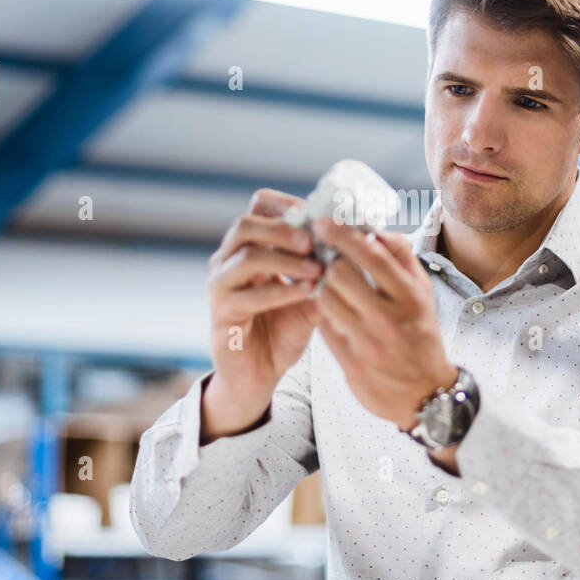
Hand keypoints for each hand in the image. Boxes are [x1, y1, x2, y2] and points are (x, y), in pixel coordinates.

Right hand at [204, 189, 324, 430]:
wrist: (258, 374)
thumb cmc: (283, 329)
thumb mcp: (311, 295)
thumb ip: (325, 270)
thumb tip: (359, 245)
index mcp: (251, 247)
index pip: (259, 207)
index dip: (287, 205)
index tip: (318, 215)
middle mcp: (229, 261)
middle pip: (246, 225)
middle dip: (284, 229)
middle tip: (314, 241)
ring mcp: (220, 286)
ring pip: (245, 257)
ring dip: (284, 259)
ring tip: (316, 269)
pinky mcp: (221, 313)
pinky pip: (246, 295)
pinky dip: (279, 291)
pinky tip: (305, 293)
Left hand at [309, 216, 457, 429]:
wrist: (425, 393)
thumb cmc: (420, 333)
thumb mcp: (423, 293)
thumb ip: (401, 258)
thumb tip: (373, 228)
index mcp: (410, 296)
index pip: (371, 254)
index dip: (342, 233)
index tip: (324, 223)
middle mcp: (389, 319)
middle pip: (341, 273)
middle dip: (327, 259)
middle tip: (318, 252)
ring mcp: (368, 343)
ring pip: (326, 299)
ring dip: (320, 284)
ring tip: (321, 279)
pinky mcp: (351, 364)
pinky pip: (324, 327)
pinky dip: (321, 312)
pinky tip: (324, 305)